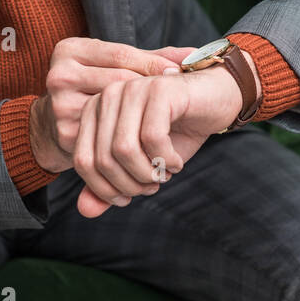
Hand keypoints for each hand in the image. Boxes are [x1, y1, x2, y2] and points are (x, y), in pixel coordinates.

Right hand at [28, 38, 195, 178]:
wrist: (49, 124)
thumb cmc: (94, 87)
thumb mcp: (112, 66)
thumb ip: (149, 58)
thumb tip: (193, 54)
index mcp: (71, 50)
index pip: (120, 55)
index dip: (151, 64)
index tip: (176, 73)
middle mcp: (61, 75)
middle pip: (119, 85)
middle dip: (150, 97)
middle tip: (177, 105)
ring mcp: (61, 106)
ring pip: (115, 116)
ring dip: (143, 129)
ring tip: (167, 126)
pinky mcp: (67, 136)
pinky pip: (108, 143)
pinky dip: (132, 150)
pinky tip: (149, 153)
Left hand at [73, 63, 246, 217]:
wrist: (217, 99)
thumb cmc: (175, 131)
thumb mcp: (140, 165)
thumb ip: (111, 186)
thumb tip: (85, 211)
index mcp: (95, 111)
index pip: (82, 161)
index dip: (104, 189)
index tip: (128, 197)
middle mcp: (108, 96)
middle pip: (103, 159)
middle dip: (129, 185)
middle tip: (151, 186)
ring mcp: (133, 90)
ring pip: (124, 149)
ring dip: (148, 174)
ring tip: (164, 175)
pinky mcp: (159, 90)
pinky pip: (153, 138)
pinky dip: (166, 160)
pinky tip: (176, 163)